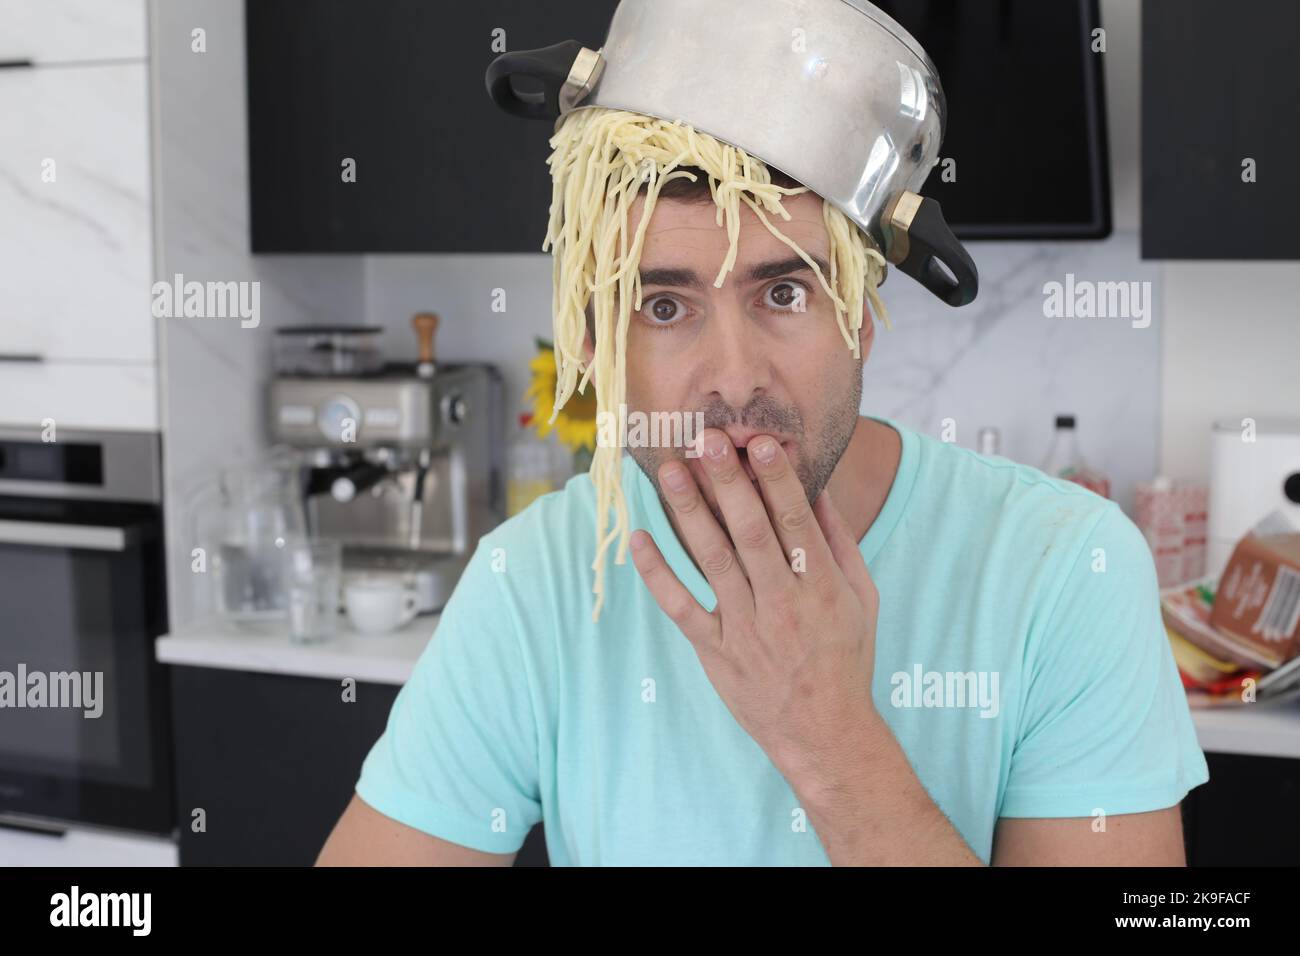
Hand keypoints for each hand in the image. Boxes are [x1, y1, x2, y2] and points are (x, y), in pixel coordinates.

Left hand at [629, 428, 880, 778]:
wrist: (824, 733)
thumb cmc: (846, 657)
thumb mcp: (862, 598)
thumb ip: (840, 542)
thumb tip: (820, 488)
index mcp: (822, 588)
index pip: (796, 524)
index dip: (778, 481)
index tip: (759, 442)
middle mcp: (782, 605)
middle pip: (751, 534)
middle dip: (728, 485)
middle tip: (706, 441)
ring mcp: (745, 628)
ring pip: (713, 561)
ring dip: (690, 514)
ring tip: (672, 472)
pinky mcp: (715, 652)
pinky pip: (681, 608)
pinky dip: (658, 575)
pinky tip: (639, 539)